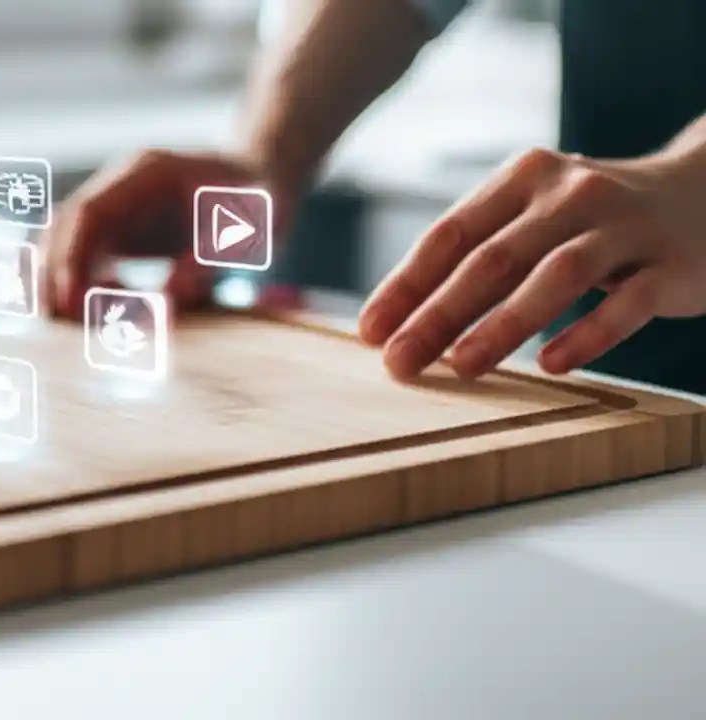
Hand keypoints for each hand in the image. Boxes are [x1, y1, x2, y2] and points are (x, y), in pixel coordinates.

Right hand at [41, 150, 287, 318]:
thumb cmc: (258, 199)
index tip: (70, 299)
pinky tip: (102, 310)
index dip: (71, 256)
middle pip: (63, 225)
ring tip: (65, 322)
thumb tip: (166, 302)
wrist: (261, 176)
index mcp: (146, 174)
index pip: (89, 213)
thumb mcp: (249, 227)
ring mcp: (114, 206)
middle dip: (51, 272)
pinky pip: (81, 256)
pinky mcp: (116, 229)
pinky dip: (78, 284)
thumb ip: (208, 260)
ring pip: (63, 240)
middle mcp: (120, 186)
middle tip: (50, 320)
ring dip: (55, 279)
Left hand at [358, 145, 705, 379]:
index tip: (371, 332)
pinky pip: (627, 302)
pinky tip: (550, 363)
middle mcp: (571, 193)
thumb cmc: (591, 221)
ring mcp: (624, 226)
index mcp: (522, 179)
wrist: (705, 195)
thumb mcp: (532, 218)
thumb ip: (475, 256)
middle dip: (438, 314)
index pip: (450, 234)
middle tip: (399, 363)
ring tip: (461, 366)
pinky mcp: (672, 264)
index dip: (407, 284)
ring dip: (503, 324)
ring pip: (556, 275)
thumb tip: (395, 321)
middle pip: (493, 258)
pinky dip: (587, 334)